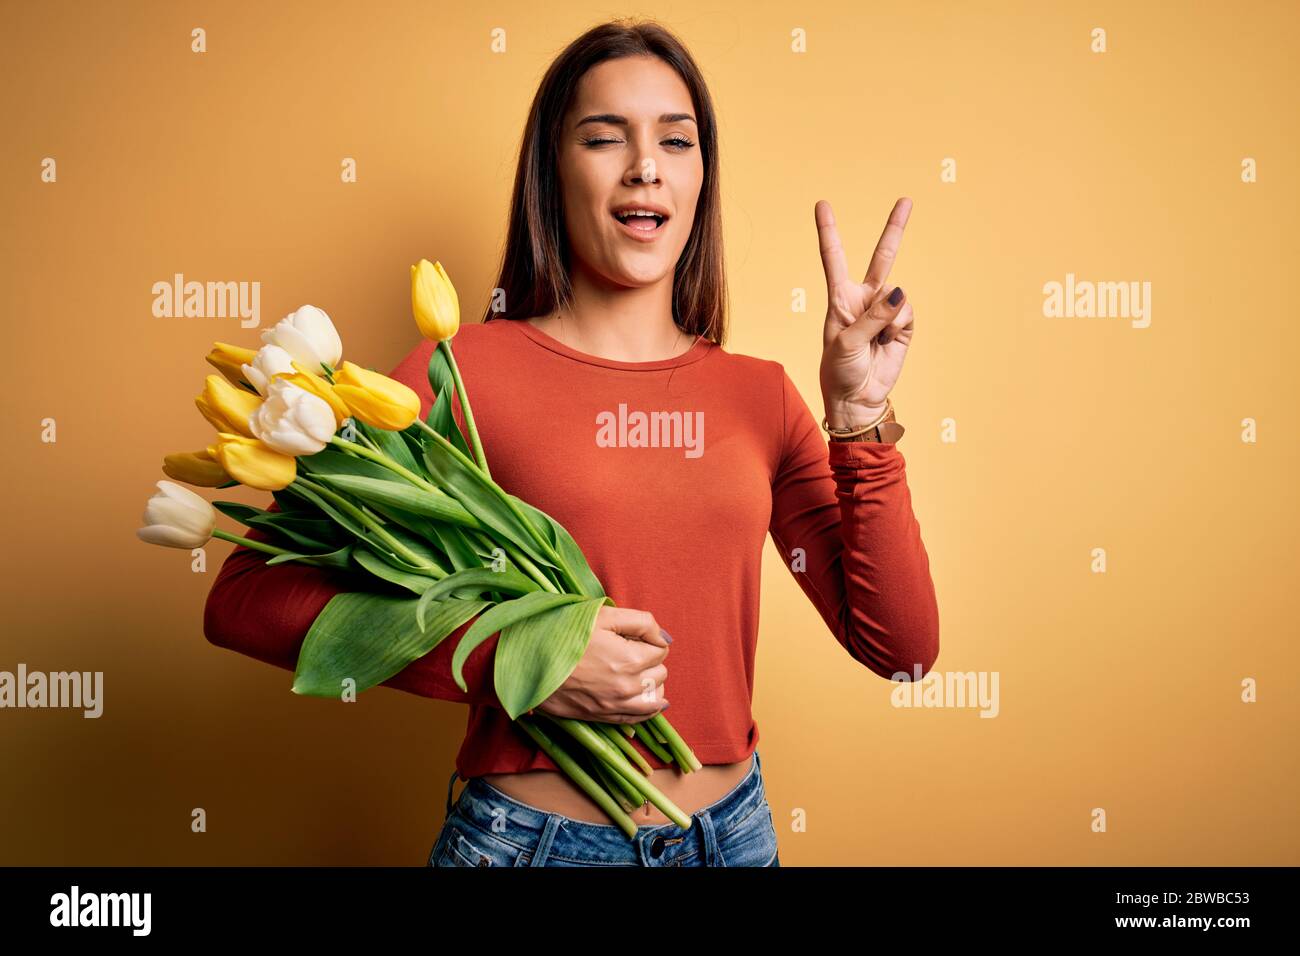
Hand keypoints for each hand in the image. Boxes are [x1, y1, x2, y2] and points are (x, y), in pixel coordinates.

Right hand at [534, 606, 670, 722]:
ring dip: (651, 683)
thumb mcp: (602, 615)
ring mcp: (615, 706)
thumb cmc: (562, 633)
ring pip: (656, 698)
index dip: (648, 638)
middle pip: (660, 673)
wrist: (525, 664)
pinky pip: (640, 718)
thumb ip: (640, 621)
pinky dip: (646, 706)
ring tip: (633, 670)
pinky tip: (639, 694)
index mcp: (629, 659)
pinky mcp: (603, 718)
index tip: (629, 635)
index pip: (661, 649)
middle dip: (649, 659)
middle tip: (626, 649)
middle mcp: (626, 687)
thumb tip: (664, 637)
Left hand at [815, 197, 915, 427]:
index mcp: (839, 299)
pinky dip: (899, 325)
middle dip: (895, 229)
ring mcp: (885, 311)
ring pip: (897, 295)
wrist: (857, 400)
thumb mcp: (846, 343)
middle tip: (906, 200)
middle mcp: (864, 300)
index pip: (833, 259)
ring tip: (876, 340)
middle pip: (881, 257)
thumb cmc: (839, 372)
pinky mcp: (903, 326)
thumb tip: (899, 290)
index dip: (829, 231)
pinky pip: (907, 312)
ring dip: (888, 316)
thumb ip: (872, 316)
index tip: (822, 204)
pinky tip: (889, 341)